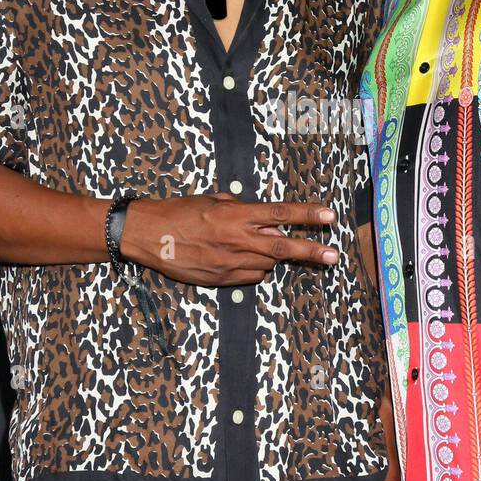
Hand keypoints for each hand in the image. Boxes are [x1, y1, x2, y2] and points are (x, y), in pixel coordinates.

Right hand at [121, 193, 337, 286]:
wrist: (147, 235)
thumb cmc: (178, 212)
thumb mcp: (212, 200)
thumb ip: (240, 209)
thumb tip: (262, 219)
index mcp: (235, 214)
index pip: (281, 214)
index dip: (307, 215)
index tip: (329, 216)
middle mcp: (236, 239)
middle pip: (284, 247)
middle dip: (312, 251)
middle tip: (333, 255)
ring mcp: (229, 263)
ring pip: (267, 264)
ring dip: (268, 256)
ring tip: (247, 245)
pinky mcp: (221, 280)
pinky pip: (249, 276)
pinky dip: (252, 268)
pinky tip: (235, 258)